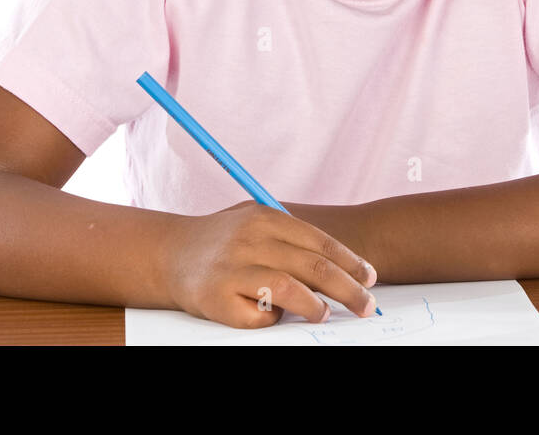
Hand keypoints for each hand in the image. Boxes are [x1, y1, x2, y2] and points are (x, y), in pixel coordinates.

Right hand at [162, 200, 379, 328]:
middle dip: (348, 289)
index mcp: (266, 217)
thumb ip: (292, 239)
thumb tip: (345, 269)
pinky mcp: (216, 299)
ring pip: (289, 290)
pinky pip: (258, 315)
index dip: (350, 262)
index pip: (320, 242)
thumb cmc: (224, 242)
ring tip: (324, 314)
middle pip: (313, 266)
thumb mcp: (257, 225)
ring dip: (314, 306)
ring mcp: (232, 269)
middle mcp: (250, 240)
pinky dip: (272, 319)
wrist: (168, 253)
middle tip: (367, 305)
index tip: (370, 278)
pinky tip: (273, 316)